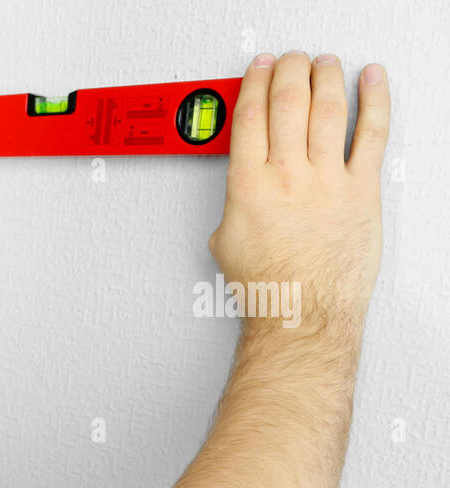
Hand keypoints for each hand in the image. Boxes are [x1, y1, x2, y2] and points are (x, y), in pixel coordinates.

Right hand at [208, 52, 389, 341]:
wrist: (300, 314)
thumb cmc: (268, 288)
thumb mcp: (227, 240)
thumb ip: (235, 205)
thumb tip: (244, 192)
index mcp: (248, 185)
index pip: (250, 117)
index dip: (255, 83)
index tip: (260, 69)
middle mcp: (287, 176)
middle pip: (289, 102)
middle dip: (290, 70)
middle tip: (292, 59)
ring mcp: (327, 181)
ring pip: (328, 109)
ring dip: (326, 76)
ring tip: (325, 62)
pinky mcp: (361, 190)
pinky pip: (371, 134)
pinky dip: (374, 101)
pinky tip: (372, 81)